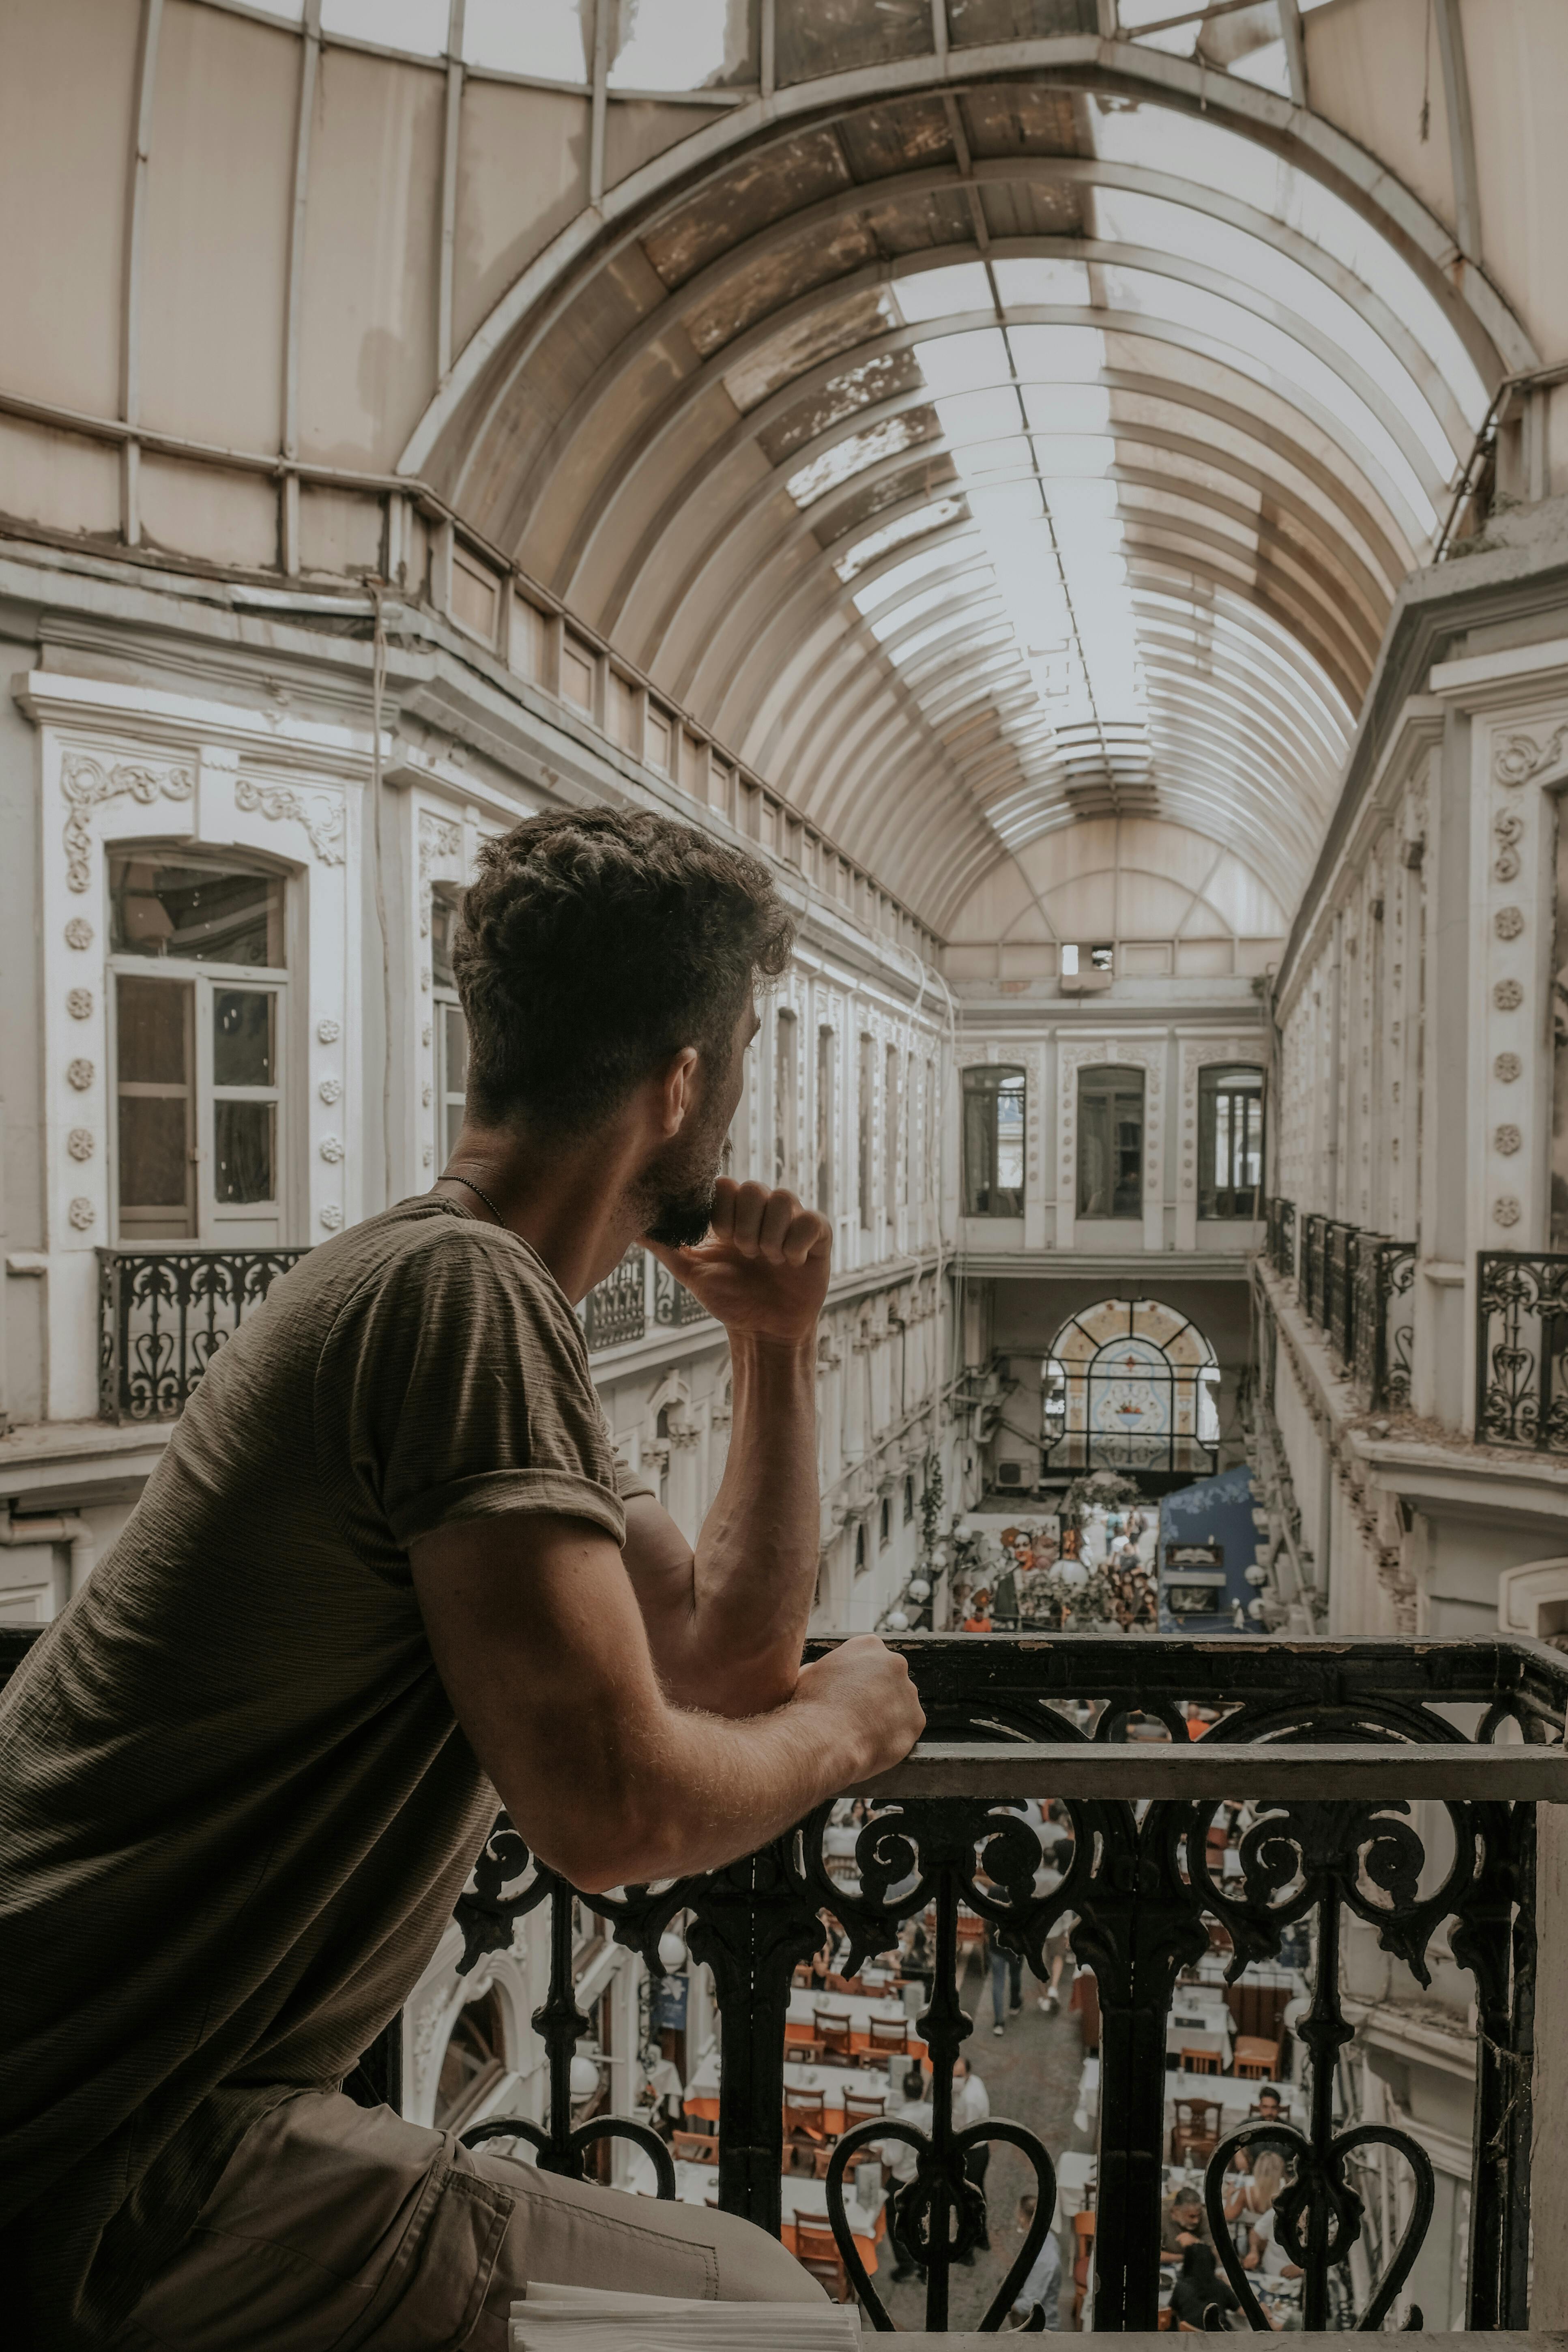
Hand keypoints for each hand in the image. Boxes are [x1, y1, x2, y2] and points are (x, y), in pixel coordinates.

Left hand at [646, 1178, 830, 1345]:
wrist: (764, 1330)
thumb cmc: (729, 1299)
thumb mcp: (692, 1272)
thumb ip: (666, 1246)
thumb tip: (632, 1227)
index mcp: (733, 1213)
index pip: (725, 1184)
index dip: (721, 1209)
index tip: (720, 1238)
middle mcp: (762, 1212)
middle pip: (753, 1187)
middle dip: (745, 1225)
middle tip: (744, 1253)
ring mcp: (791, 1222)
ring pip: (783, 1198)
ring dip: (769, 1234)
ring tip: (766, 1260)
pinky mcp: (817, 1237)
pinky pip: (811, 1221)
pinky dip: (796, 1243)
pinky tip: (790, 1263)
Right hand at [793, 1635, 924, 1779]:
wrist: (825, 1738)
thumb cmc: (812, 1706)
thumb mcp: (809, 1674)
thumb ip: (825, 1670)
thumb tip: (822, 1677)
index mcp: (868, 1646)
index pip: (869, 1656)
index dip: (858, 1676)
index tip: (850, 1691)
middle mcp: (894, 1663)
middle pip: (889, 1677)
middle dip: (877, 1693)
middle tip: (858, 1711)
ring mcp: (908, 1692)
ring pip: (900, 1703)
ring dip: (888, 1714)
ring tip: (863, 1730)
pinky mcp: (916, 1720)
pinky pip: (907, 1728)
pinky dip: (894, 1736)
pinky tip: (874, 1742)